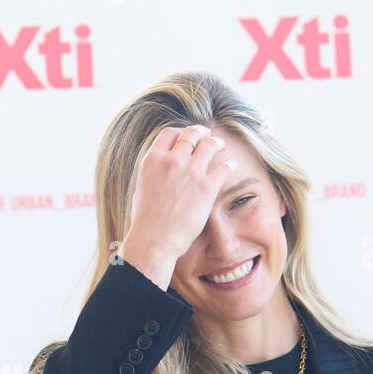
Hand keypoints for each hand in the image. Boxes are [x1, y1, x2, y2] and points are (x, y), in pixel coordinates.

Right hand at [119, 125, 236, 288]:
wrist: (154, 240)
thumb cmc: (145, 220)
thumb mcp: (141, 187)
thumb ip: (155, 171)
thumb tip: (164, 166)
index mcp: (153, 160)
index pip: (169, 133)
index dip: (180, 133)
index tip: (185, 138)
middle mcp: (172, 161)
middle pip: (191, 134)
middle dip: (200, 133)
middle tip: (206, 136)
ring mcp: (191, 172)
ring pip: (210, 144)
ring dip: (216, 143)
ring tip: (220, 146)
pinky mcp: (206, 187)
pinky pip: (224, 167)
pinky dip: (228, 164)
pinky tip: (230, 165)